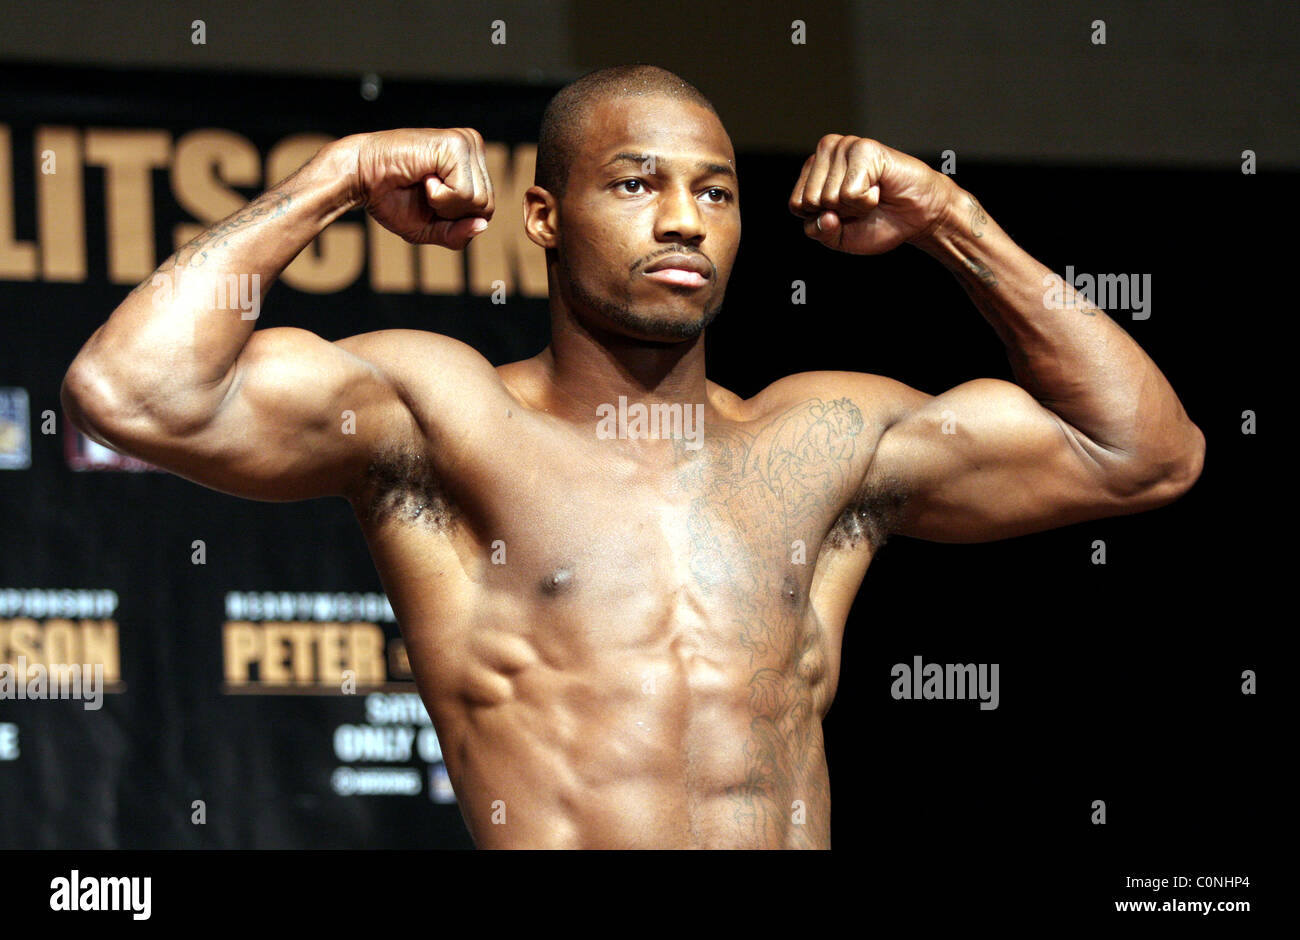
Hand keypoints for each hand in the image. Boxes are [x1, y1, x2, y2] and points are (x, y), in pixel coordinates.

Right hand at [348, 128, 494, 248]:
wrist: (360, 177)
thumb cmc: (392, 199)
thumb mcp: (431, 228)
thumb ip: (458, 234)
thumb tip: (482, 226)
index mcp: (472, 164)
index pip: (485, 210)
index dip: (455, 220)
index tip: (428, 200)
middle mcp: (474, 148)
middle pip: (486, 207)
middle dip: (451, 214)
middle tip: (424, 192)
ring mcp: (467, 143)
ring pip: (479, 201)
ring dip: (444, 204)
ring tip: (424, 183)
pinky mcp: (456, 145)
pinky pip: (464, 193)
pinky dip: (439, 197)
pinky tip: (423, 177)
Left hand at [788, 135, 953, 254]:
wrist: (917, 218)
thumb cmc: (878, 222)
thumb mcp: (838, 237)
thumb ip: (819, 231)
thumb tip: (824, 215)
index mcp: (813, 170)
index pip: (796, 205)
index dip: (822, 219)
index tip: (845, 212)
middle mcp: (826, 151)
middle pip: (811, 201)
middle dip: (839, 213)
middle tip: (861, 203)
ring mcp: (844, 146)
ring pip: (830, 197)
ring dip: (856, 206)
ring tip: (872, 194)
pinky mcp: (865, 148)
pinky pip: (851, 193)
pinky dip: (867, 200)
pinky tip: (880, 187)